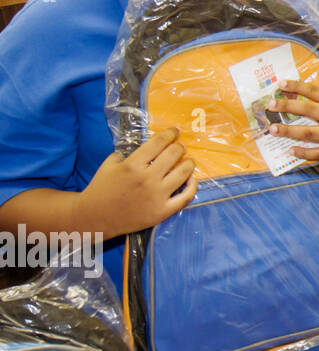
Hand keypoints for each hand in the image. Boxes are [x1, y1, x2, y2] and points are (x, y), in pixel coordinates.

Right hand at [81, 127, 196, 234]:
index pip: (159, 142)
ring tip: (188, 161)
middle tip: (179, 147)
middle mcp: (147, 178)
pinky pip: (186, 196)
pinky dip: (192, 185)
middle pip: (174, 154)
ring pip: (184, 172)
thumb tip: (146, 147)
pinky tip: (190, 179)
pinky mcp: (162, 211)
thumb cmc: (100, 189)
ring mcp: (156, 196)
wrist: (94, 218)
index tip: (175, 131)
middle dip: (179, 147)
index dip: (170, 134)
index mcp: (132, 165)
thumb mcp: (109, 164)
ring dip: (188, 163)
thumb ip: (127, 153)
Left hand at [266, 80, 318, 160]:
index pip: (315, 92)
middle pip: (309, 110)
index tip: (281, 84)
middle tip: (270, 105)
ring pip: (310, 133)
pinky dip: (304, 153)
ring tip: (272, 129)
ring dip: (289, 131)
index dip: (297, 87)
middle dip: (288, 107)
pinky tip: (291, 150)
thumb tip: (315, 76)